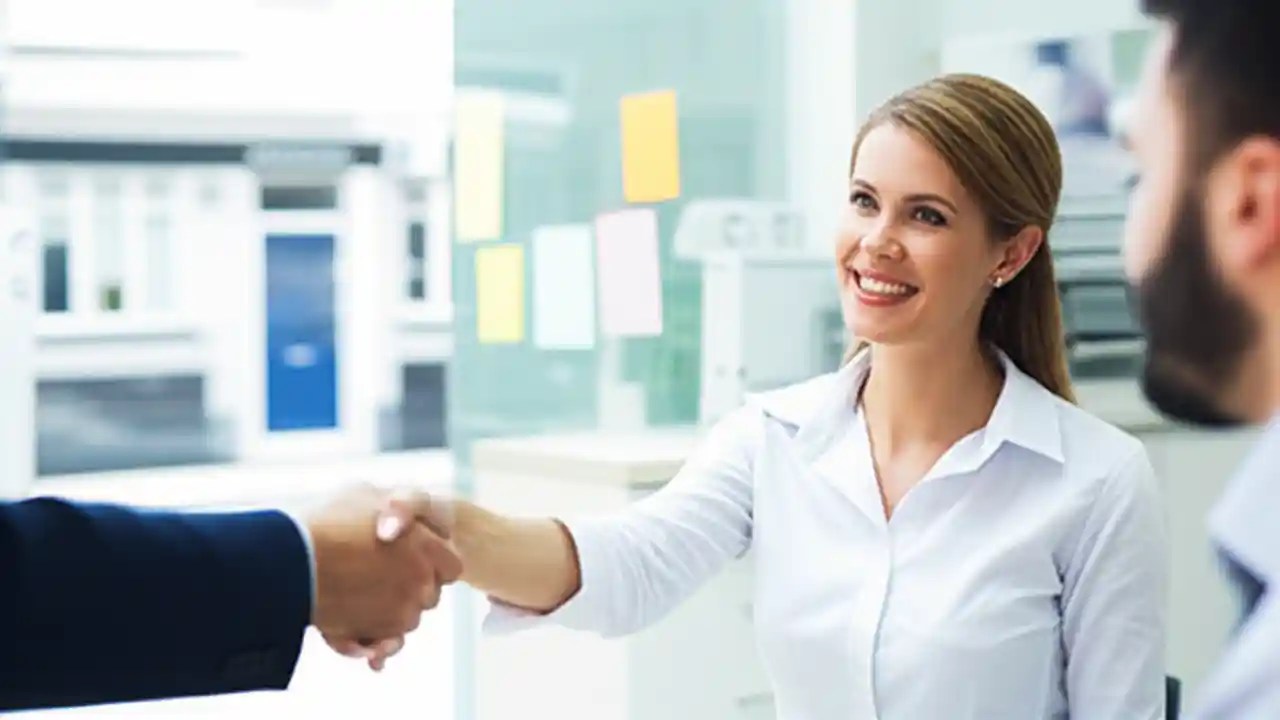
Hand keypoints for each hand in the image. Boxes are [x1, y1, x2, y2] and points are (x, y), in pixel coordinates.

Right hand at [307, 484, 461, 661]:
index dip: (432, 564)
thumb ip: (391, 506)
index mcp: (426, 545)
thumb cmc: (325, 522)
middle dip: (410, 590)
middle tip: (378, 579)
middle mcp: (422, 580)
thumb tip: (394, 516)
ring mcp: (403, 610)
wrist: (288, 560)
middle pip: (429, 595)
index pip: (452, 566)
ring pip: (407, 620)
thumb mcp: (365, 496)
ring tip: (357, 598)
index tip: (409, 560)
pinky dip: (371, 638)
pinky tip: (353, 626)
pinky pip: (383, 641)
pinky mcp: (379, 634)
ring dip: (388, 615)